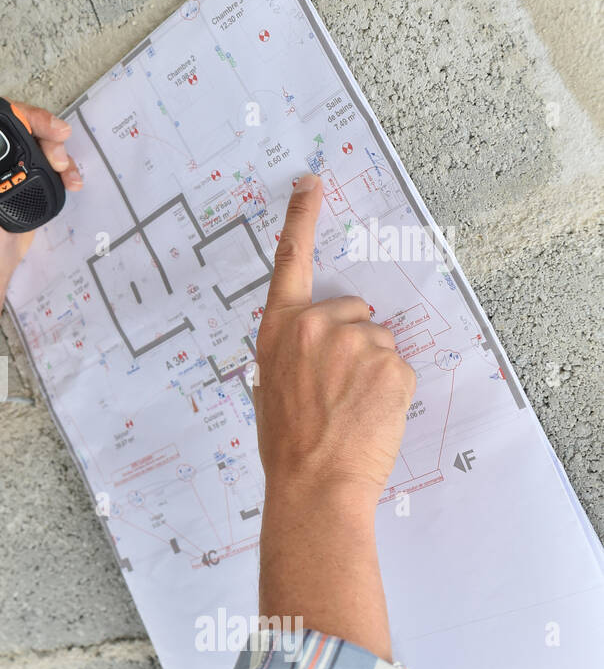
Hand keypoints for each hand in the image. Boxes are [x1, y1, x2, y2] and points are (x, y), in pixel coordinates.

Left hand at [0, 59, 82, 276]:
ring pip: (28, 128)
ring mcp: (3, 158)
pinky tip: (70, 177)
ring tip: (62, 163)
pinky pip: (46, 152)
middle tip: (55, 133)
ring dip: (52, 138)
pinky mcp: (25, 168)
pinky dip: (63, 161)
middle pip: (1, 114)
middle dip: (32, 116)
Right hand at [252, 174, 415, 506]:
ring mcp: (355, 343)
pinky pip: (399, 368)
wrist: (313, 484)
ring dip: (373, 372)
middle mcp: (314, 326)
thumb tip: (314, 350)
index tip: (311, 183)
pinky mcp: (389, 365)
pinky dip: (391, 392)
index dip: (300, 218)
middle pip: (354, 312)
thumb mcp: (269, 389)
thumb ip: (290, 354)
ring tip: (350, 411)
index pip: (289, 261)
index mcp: (278, 331)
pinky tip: (369, 416)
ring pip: (380, 344)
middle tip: (336, 391)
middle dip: (354, 343)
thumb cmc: (287, 445)